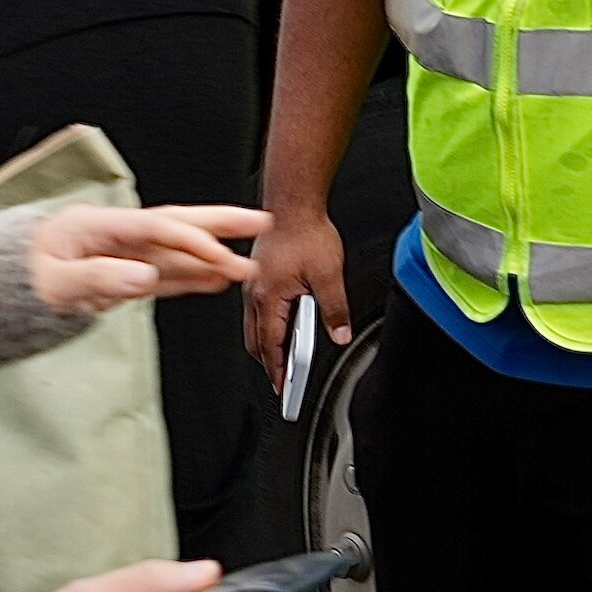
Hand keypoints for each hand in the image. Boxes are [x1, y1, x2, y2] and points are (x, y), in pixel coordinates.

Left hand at [30, 202, 265, 313]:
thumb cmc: (10, 283)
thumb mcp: (48, 284)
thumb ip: (95, 280)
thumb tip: (142, 276)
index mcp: (94, 226)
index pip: (156, 227)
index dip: (191, 241)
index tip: (219, 258)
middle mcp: (111, 237)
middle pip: (174, 224)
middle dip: (218, 224)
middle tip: (258, 222)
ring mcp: (116, 257)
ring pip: (174, 253)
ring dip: (212, 257)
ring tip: (248, 263)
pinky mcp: (116, 278)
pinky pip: (161, 275)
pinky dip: (189, 277)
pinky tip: (213, 279)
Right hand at [248, 210, 350, 387]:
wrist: (292, 203)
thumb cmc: (305, 231)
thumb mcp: (329, 274)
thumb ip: (335, 309)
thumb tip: (339, 333)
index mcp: (269, 296)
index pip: (271, 346)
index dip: (278, 371)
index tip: (284, 388)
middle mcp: (255, 292)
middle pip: (255, 340)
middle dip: (268, 363)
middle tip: (281, 380)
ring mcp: (253, 283)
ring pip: (253, 325)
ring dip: (265, 343)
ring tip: (282, 358)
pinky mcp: (256, 274)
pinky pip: (256, 309)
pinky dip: (265, 324)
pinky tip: (280, 324)